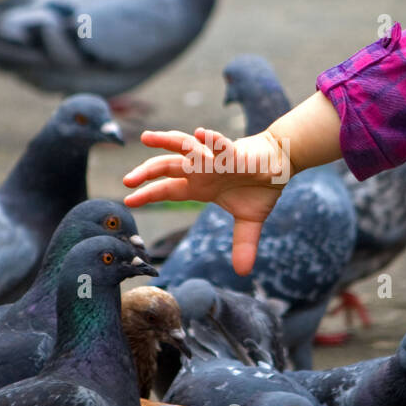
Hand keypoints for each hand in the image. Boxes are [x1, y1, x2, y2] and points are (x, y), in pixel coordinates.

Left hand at [123, 127, 289, 274]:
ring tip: (147, 138)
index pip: (168, 190)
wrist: (279, 163)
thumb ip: (243, 244)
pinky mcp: (235, 153)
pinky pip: (221, 145)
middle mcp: (202, 171)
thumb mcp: (250, 220)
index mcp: (200, 187)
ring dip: (167, 142)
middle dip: (147, 173)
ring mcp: (216, 159)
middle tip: (126, 181)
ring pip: (186, 148)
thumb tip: (243, 272)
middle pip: (168, 168)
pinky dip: (212, 140)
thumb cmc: (258, 186)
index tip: (128, 201)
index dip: (148, 195)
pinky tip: (201, 133)